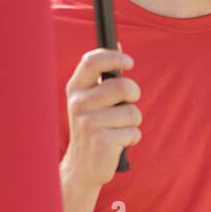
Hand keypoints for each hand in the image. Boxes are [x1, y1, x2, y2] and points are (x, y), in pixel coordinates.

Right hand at [61, 48, 141, 190]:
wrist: (82, 167)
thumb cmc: (93, 127)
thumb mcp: (92, 99)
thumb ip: (104, 74)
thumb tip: (118, 44)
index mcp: (76, 88)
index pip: (91, 61)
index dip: (113, 57)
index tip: (130, 62)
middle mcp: (79, 104)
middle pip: (123, 86)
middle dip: (134, 95)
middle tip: (130, 102)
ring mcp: (88, 123)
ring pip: (132, 112)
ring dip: (133, 122)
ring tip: (118, 129)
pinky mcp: (101, 141)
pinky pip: (134, 132)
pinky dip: (132, 138)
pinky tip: (118, 143)